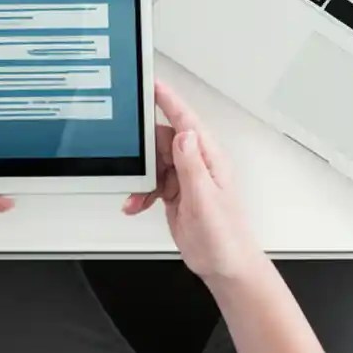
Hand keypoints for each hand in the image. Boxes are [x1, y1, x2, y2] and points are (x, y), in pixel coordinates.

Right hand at [123, 81, 263, 282]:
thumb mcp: (205, 199)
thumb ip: (192, 166)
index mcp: (210, 159)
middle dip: (143, 150)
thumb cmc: (225, 238)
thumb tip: (183, 134)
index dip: (169, 101)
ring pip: (154, 163)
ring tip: (135, 194)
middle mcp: (199, 165)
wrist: (225, 267)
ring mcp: (188, 179)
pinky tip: (135, 204)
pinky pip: (152, 183)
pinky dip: (140, 193)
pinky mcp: (177, 194)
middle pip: (164, 141)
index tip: (152, 85)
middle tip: (127, 155)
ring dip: (140, 178)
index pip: (187, 122)